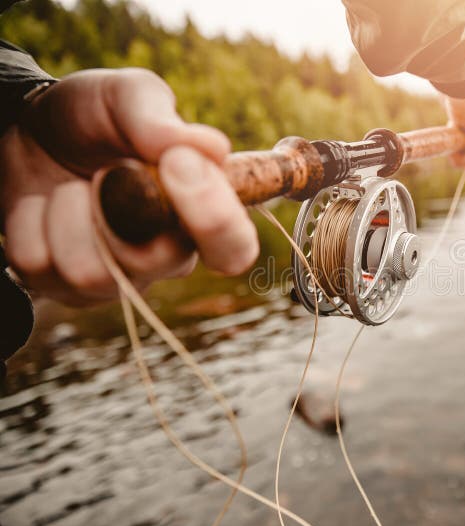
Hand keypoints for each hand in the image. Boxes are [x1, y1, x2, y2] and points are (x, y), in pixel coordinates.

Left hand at [0, 68, 257, 306]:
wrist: (25, 126)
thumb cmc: (95, 117)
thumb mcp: (127, 96)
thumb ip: (163, 120)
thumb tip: (214, 149)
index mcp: (200, 214)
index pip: (234, 249)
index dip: (215, 221)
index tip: (178, 165)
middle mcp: (166, 256)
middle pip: (162, 263)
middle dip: (124, 203)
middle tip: (106, 167)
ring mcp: (113, 278)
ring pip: (91, 270)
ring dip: (70, 209)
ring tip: (73, 184)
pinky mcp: (58, 285)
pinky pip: (38, 262)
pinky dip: (30, 219)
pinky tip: (43, 203)